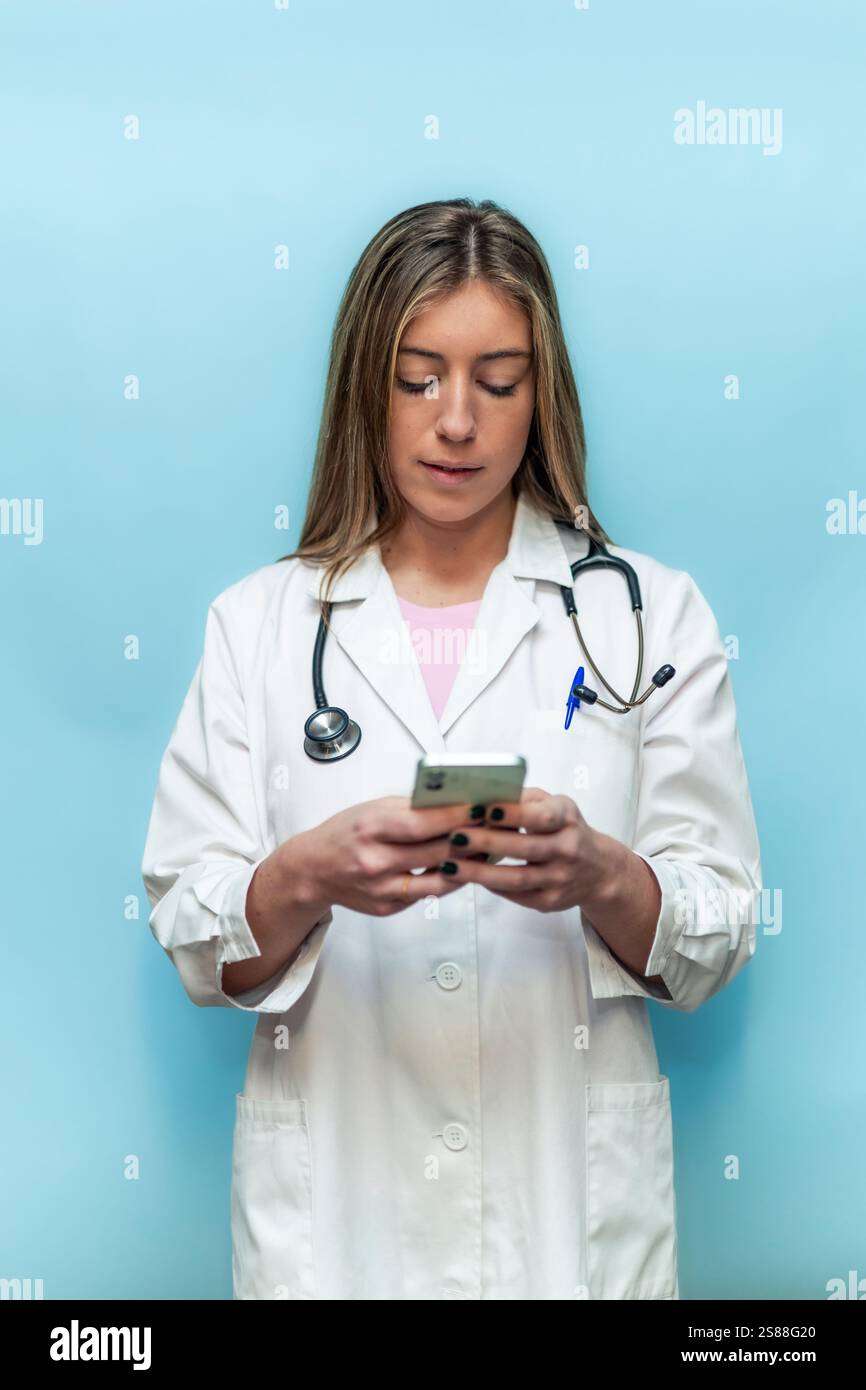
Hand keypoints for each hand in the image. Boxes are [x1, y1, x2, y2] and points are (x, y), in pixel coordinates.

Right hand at [294, 795, 488, 918]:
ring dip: (468, 863)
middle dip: (470, 838)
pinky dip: (449, 879)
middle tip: (496, 826)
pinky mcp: (388, 907)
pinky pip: (428, 894)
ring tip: (489, 848)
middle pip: (436, 852)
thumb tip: (453, 802)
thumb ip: (410, 808)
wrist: (314, 870)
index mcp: (370, 830)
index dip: (456, 816)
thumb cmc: (346, 833)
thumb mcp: (372, 810)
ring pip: (440, 879)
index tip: (482, 807)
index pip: (422, 824)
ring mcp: (382, 890)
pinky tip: (464, 867)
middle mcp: (375, 863)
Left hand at [438, 786, 608, 911]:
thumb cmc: (565, 829)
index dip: (513, 813)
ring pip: (516, 878)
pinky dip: (490, 886)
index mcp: (567, 819)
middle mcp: (568, 849)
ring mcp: (560, 879)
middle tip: (455, 836)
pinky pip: (515, 895)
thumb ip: (524, 799)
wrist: (599, 870)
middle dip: (486, 842)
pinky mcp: (550, 902)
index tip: (484, 809)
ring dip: (479, 873)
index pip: (541, 816)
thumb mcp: (556, 806)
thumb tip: (484, 795)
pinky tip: (468, 878)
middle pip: (524, 848)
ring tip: (450, 865)